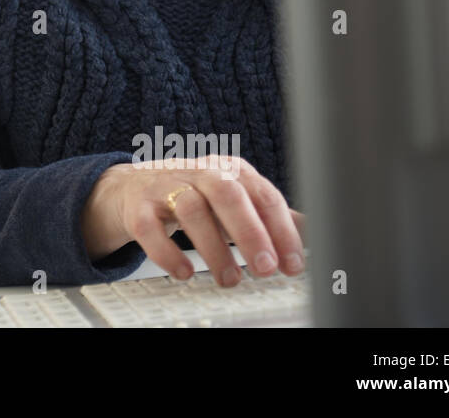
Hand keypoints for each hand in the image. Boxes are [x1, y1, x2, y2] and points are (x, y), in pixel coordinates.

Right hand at [81, 157, 305, 286]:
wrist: (132, 187)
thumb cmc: (194, 195)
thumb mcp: (234, 199)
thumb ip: (270, 214)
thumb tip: (316, 231)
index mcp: (229, 170)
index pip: (262, 194)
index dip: (281, 229)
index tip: (293, 263)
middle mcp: (198, 172)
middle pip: (227, 193)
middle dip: (250, 232)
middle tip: (266, 267)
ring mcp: (165, 187)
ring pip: (190, 209)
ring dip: (213, 248)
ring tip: (230, 278)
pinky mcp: (138, 207)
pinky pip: (149, 227)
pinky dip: (167, 252)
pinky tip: (184, 272)